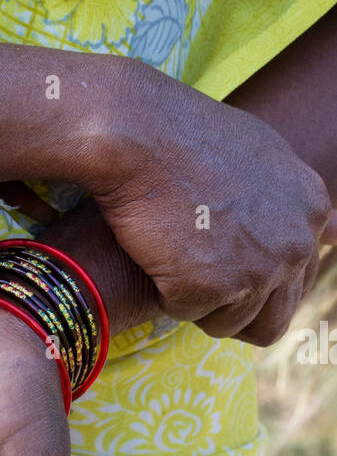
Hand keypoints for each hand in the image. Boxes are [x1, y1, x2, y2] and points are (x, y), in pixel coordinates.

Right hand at [87, 59, 336, 343]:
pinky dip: (163, 290)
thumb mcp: (265, 156)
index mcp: (313, 210)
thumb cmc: (188, 135)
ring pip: (228, 324)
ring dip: (196, 301)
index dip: (255, 282)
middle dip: (231, 305)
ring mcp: (256, 268)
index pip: (298, 284)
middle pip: (271, 320)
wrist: (138, 131)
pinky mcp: (209, 286)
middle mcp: (295, 244)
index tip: (221, 260)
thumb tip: (334, 236)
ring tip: (172, 253)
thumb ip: (297, 204)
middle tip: (194, 266)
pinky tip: (154, 249)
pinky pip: (184, 312)